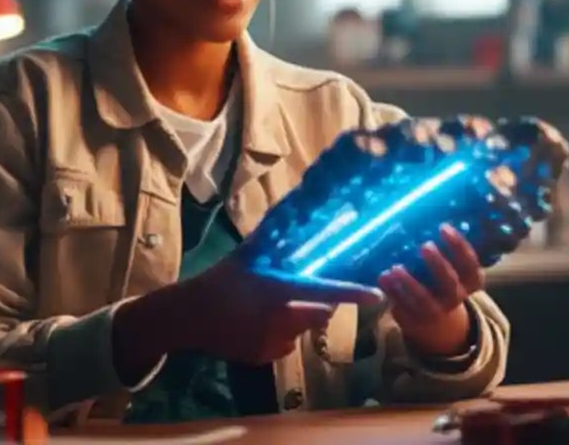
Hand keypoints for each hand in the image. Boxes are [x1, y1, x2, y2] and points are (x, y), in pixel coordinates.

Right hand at [112, 248, 381, 382]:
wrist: (190, 316)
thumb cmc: (220, 280)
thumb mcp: (247, 255)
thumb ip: (272, 239)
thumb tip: (291, 212)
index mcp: (280, 291)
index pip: (325, 292)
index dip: (354, 295)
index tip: (377, 295)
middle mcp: (282, 319)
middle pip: (318, 314)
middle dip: (315, 306)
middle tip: (289, 296)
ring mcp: (273, 342)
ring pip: (301, 331)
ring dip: (294, 321)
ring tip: (263, 310)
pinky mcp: (265, 356)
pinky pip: (284, 346)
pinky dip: (278, 336)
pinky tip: (254, 326)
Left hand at [378, 224, 482, 357]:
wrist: (434, 319)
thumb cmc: (439, 280)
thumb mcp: (450, 268)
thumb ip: (442, 248)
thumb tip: (421, 211)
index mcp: (469, 281)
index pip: (470, 263)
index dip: (459, 246)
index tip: (443, 227)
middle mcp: (455, 296)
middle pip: (449, 281)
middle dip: (437, 264)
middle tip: (424, 246)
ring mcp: (435, 310)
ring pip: (424, 299)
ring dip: (409, 283)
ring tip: (395, 267)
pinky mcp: (415, 318)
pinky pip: (403, 306)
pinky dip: (391, 291)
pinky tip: (382, 277)